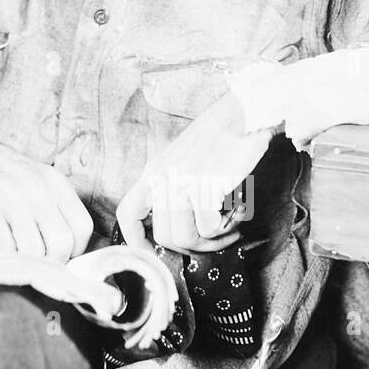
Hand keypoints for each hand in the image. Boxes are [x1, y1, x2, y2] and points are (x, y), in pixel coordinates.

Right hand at [0, 122, 92, 260]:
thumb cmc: (9, 176)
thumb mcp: (41, 182)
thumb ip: (58, 209)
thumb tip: (71, 252)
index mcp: (57, 183)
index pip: (83, 227)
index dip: (77, 250)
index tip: (64, 255)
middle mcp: (38, 190)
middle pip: (62, 243)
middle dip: (54, 263)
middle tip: (42, 264)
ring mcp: (12, 199)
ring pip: (34, 250)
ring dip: (30, 265)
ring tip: (23, 261)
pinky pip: (5, 248)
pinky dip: (8, 260)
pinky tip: (5, 255)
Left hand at [116, 91, 271, 253]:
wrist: (241, 115)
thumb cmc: (218, 138)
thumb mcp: (181, 160)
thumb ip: (171, 188)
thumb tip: (175, 226)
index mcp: (153, 173)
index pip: (127, 214)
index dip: (136, 240)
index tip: (155, 253)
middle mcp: (162, 180)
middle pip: (163, 236)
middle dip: (192, 247)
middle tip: (215, 239)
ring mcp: (182, 184)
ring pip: (184, 238)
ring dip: (212, 241)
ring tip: (230, 226)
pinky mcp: (205, 188)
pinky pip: (209, 229)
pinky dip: (227, 227)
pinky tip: (238, 211)